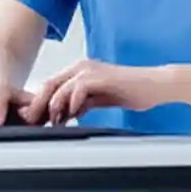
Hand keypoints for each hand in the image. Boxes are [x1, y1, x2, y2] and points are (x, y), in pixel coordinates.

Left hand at [21, 60, 167, 125]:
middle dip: (39, 106)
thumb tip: (66, 115)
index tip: (37, 121)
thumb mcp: (100, 99)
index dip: (40, 104)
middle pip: (49, 85)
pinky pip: (77, 89)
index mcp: (80, 71)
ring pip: (59, 87)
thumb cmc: (131, 91)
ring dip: (53, 108)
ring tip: (54, 123)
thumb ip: (82, 103)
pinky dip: (71, 104)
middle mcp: (81, 67)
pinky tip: (73, 116)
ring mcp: (90, 70)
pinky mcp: (100, 76)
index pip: (51, 86)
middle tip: (36, 124)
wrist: (154, 85)